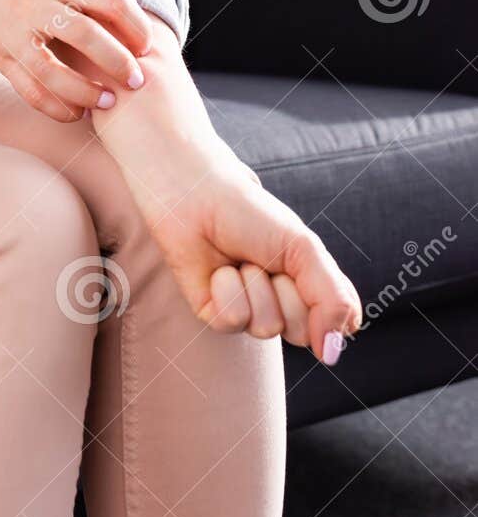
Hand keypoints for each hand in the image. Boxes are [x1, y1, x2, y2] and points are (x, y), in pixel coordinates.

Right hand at [0, 0, 154, 121]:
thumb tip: (137, 19)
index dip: (134, 24)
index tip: (146, 45)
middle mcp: (34, 6)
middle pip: (83, 34)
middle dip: (116, 61)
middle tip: (136, 80)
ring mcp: (14, 34)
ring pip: (52, 71)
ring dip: (85, 92)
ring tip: (109, 102)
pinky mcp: (0, 58)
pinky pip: (28, 90)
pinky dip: (55, 107)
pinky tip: (77, 114)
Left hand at [83, 27, 363, 365]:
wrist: (171, 174)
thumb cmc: (229, 192)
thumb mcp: (292, 241)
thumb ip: (325, 291)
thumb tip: (345, 342)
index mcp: (288, 268)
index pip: (326, 318)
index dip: (321, 306)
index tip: (300, 273)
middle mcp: (263, 284)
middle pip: (298, 325)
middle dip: (286, 292)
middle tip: (258, 254)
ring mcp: (232, 293)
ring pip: (266, 326)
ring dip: (255, 289)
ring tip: (232, 254)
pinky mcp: (199, 296)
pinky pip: (229, 322)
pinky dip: (227, 295)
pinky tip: (214, 268)